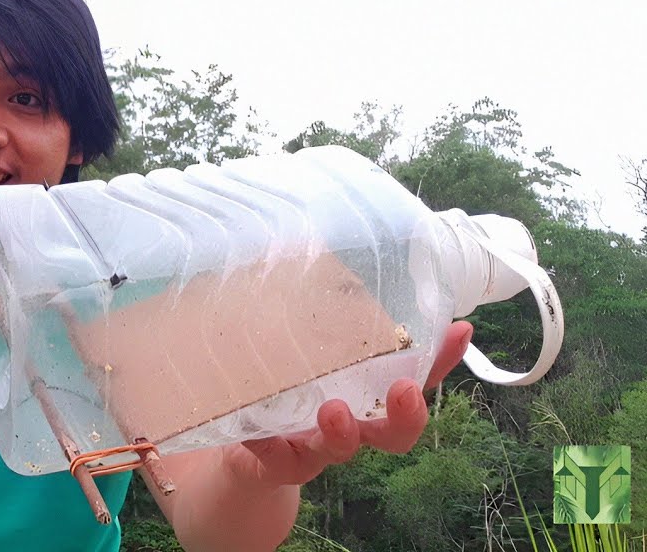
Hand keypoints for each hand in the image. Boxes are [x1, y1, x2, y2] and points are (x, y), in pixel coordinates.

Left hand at [228, 321, 473, 486]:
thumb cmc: (287, 375)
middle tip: (404, 391)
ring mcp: (315, 444)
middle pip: (393, 431)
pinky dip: (267, 444)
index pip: (416, 376)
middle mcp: (351, 421)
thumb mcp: (308, 333)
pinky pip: (276, 457)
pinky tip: (256, 433)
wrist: (244, 434)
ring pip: (341, 448)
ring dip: (343, 431)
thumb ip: (330, 301)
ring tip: (333, 410)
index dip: (442, 358)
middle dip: (406, 414)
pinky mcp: (276, 459)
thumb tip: (337, 243)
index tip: (458, 330)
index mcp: (367, 391)